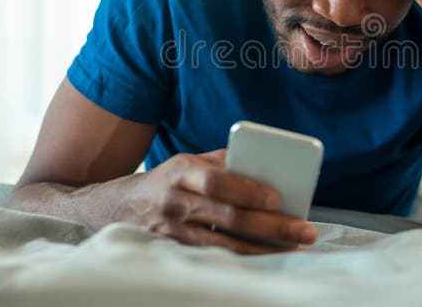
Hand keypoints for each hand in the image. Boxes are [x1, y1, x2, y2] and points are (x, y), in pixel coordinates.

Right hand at [125, 149, 317, 254]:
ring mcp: (172, 231)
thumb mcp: (188, 162)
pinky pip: (214, 257)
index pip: (216, 181)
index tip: (277, 199)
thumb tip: (263, 163)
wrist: (117, 206)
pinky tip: (268, 258)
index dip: (247, 191)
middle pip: (227, 216)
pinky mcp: (174, 252)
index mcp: (180, 171)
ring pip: (224, 244)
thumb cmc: (166, 180)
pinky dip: (244, 259)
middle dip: (271, 225)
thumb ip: (222, 161)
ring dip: (264, 248)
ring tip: (294, 247)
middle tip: (304, 229)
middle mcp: (174, 201)